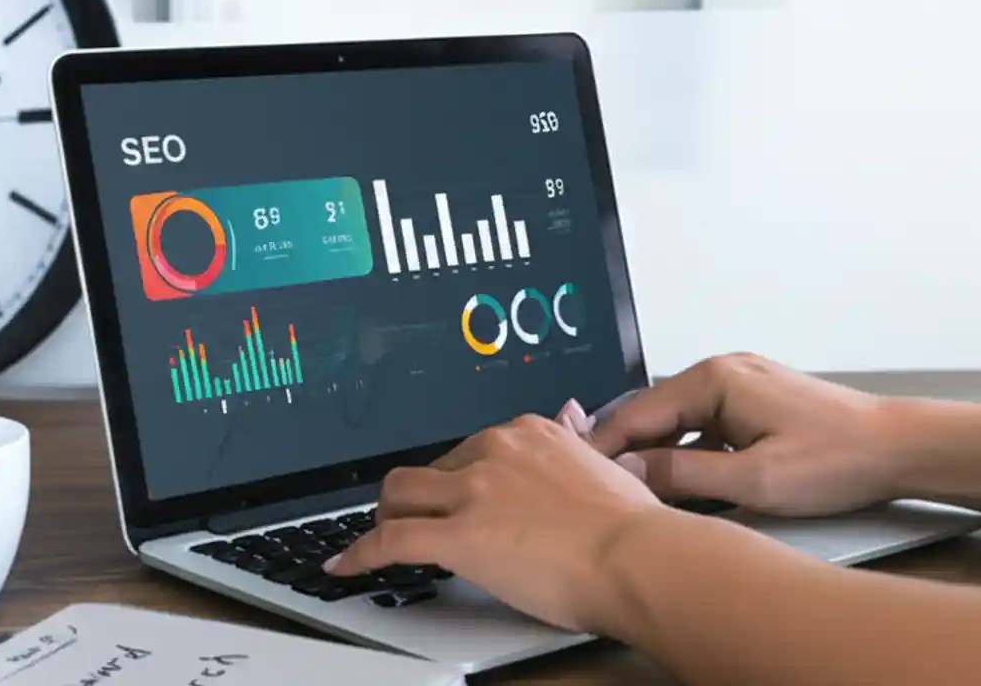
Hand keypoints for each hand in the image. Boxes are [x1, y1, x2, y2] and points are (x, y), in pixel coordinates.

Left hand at [325, 414, 664, 631]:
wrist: (635, 556)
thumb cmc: (631, 525)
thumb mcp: (605, 463)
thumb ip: (576, 440)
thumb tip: (571, 415)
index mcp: (528, 433)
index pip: (471, 449)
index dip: (455, 475)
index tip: (453, 490)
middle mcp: (494, 451)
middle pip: (430, 467)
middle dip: (418, 493)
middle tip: (417, 516)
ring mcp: (472, 491)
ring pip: (400, 493)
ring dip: (386, 514)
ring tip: (381, 535)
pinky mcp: (456, 535)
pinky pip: (390, 539)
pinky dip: (360, 552)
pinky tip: (345, 564)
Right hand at [592, 353, 899, 516]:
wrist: (899, 448)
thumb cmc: (837, 460)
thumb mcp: (753, 479)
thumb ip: (683, 475)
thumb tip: (629, 473)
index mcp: (714, 379)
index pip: (637, 412)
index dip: (602, 446)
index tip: (575, 472)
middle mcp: (722, 371)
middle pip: (651, 411)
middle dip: (620, 446)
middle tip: (589, 481)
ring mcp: (739, 383)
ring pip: (676, 418)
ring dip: (653, 449)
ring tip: (624, 484)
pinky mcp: (754, 400)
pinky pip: (701, 423)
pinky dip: (683, 448)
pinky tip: (675, 476)